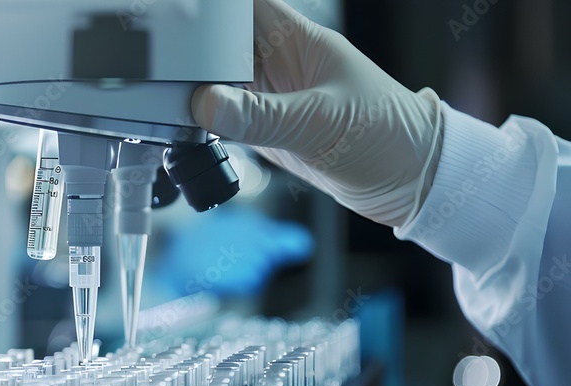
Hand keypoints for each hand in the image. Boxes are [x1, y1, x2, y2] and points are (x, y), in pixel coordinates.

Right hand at [192, 0, 442, 227]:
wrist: (410, 180)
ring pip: (216, 83)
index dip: (208, 11)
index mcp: (299, 41)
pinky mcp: (266, 131)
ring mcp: (270, 98)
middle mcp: (279, 65)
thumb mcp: (320, 123)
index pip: (242, 8)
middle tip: (163, 72)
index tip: (174, 20)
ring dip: (193, 91)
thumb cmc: (389, 135)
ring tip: (169, 100)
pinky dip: (203, 124)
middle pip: (219, 45)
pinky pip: (223, 120)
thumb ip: (260, 115)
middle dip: (190, 55)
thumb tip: (205, 105)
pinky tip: (188, 128)